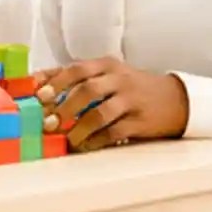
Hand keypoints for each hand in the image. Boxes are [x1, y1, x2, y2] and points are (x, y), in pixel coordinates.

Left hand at [32, 56, 188, 151]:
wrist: (175, 99)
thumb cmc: (131, 86)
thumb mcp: (108, 74)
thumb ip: (76, 77)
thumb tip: (36, 84)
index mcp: (107, 65)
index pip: (77, 69)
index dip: (55, 81)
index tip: (37, 95)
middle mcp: (119, 79)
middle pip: (87, 89)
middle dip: (64, 107)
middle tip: (48, 122)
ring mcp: (130, 100)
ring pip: (100, 113)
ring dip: (79, 129)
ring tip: (67, 139)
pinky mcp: (140, 122)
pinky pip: (114, 132)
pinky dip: (96, 141)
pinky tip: (86, 146)